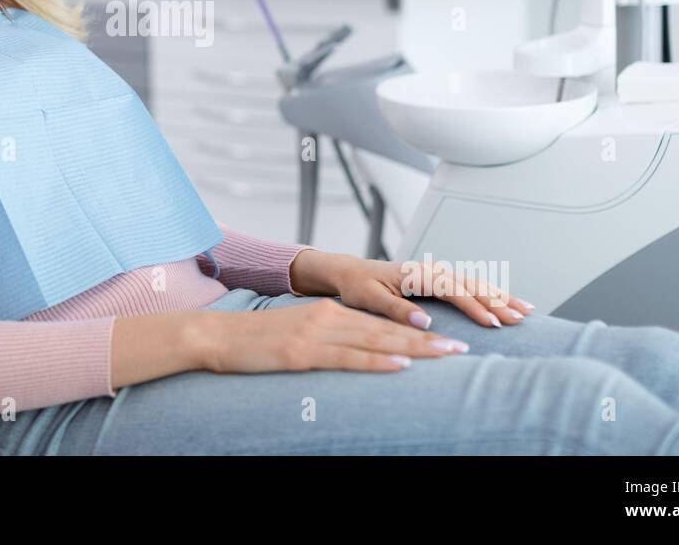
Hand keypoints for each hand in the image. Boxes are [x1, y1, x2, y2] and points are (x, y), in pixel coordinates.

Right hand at [198, 298, 469, 376]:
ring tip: (445, 354)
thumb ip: (327, 340)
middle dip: (428, 340)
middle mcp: (329, 318)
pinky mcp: (303, 352)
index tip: (446, 339)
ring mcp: (317, 334)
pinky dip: (377, 361)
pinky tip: (399, 364)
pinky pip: (347, 358)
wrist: (217, 336)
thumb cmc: (255, 341)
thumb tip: (354, 352)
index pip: (382, 323)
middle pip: (387, 330)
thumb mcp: (298, 335)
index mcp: (329, 313)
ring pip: (376, 341)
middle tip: (461, 346)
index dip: (417, 332)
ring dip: (415, 349)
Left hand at [329, 256, 534, 329]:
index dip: (475, 307)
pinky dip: (491, 293)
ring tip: (527, 311)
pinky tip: (507, 302)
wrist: (351, 272)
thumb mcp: (370, 299)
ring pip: (476, 284)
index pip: (453, 291)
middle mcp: (432, 271)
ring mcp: (438, 274)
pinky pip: (470, 285)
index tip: (493, 323)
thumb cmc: (359, 286)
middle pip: (472, 285)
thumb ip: (397, 309)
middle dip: (498, 302)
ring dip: (501, 296)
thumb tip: (425, 320)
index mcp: (418, 274)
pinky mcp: (439, 280)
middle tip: (520, 319)